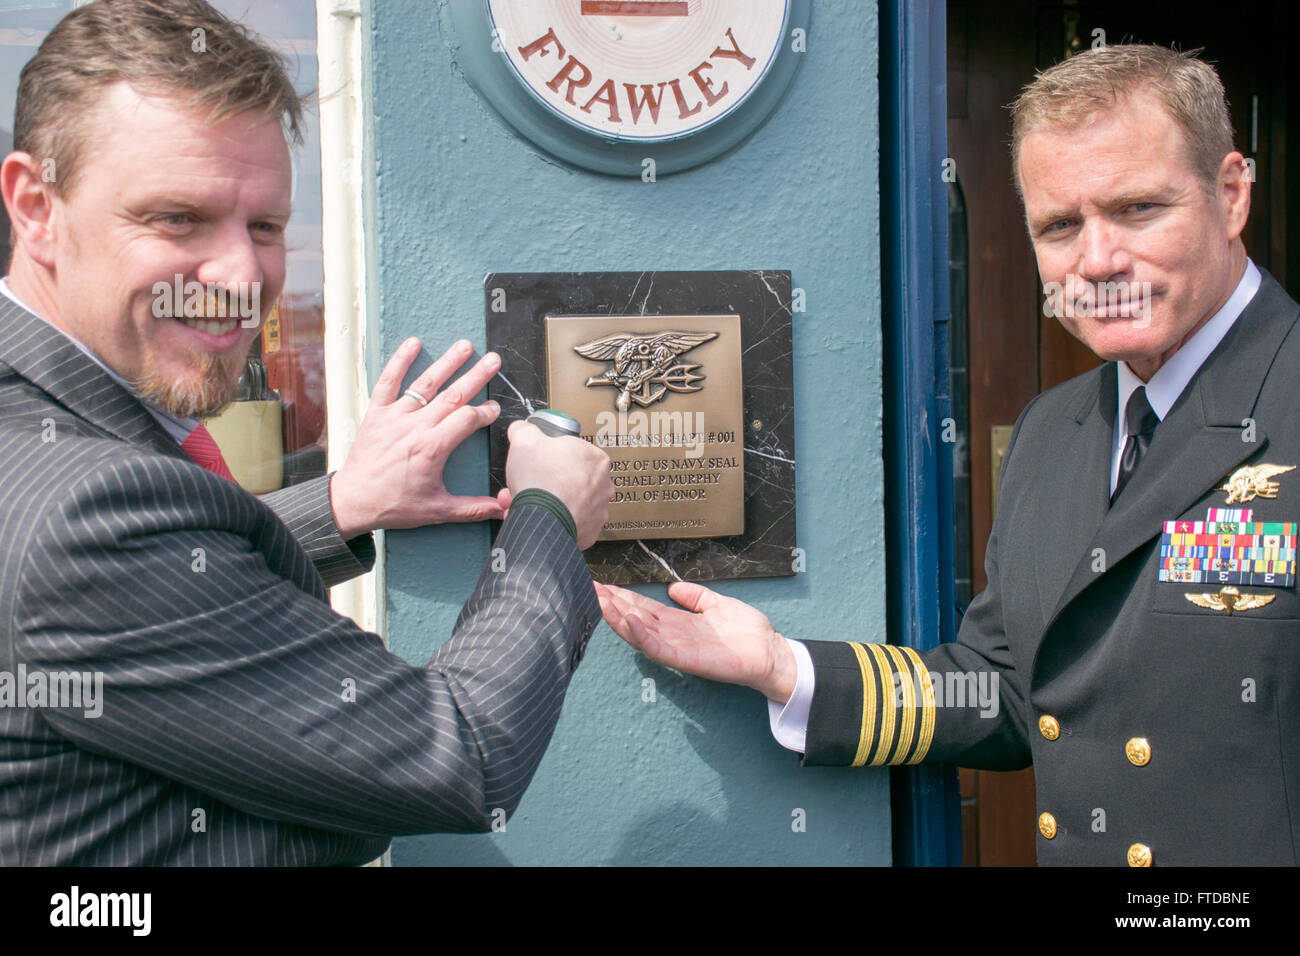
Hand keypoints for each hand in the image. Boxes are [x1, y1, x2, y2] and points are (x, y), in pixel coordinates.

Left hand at [329, 337, 510, 537]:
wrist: (353, 502)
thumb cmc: (395, 506)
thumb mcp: (438, 511)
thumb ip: (474, 508)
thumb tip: (505, 509)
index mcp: (432, 448)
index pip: (467, 420)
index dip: (485, 412)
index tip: (495, 409)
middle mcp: (415, 427)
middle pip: (452, 395)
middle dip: (476, 376)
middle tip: (494, 360)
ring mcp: (395, 417)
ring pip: (426, 384)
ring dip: (447, 362)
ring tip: (465, 345)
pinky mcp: (377, 413)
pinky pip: (388, 382)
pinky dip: (399, 361)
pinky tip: (413, 343)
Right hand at [505, 419, 611, 548]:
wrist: (542, 518)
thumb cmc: (541, 480)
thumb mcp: (524, 440)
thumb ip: (525, 430)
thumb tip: (522, 429)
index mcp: (595, 458)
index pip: (571, 453)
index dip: (548, 458)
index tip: (537, 464)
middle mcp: (603, 485)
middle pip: (569, 480)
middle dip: (546, 483)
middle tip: (528, 485)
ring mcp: (598, 510)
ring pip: (569, 503)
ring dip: (548, 503)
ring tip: (527, 504)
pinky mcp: (589, 532)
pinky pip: (569, 524)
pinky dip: (554, 521)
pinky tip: (538, 518)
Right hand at [595, 582, 796, 703]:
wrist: (770, 652)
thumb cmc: (747, 632)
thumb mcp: (718, 604)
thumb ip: (695, 596)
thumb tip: (673, 586)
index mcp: (679, 622)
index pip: (644, 608)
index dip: (623, 597)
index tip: (602, 585)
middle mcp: (673, 635)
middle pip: (635, 618)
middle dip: (612, 605)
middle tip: (589, 589)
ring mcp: (677, 648)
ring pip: (640, 633)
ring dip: (618, 619)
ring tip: (600, 601)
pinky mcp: (687, 660)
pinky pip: (659, 648)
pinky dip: (642, 636)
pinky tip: (628, 621)